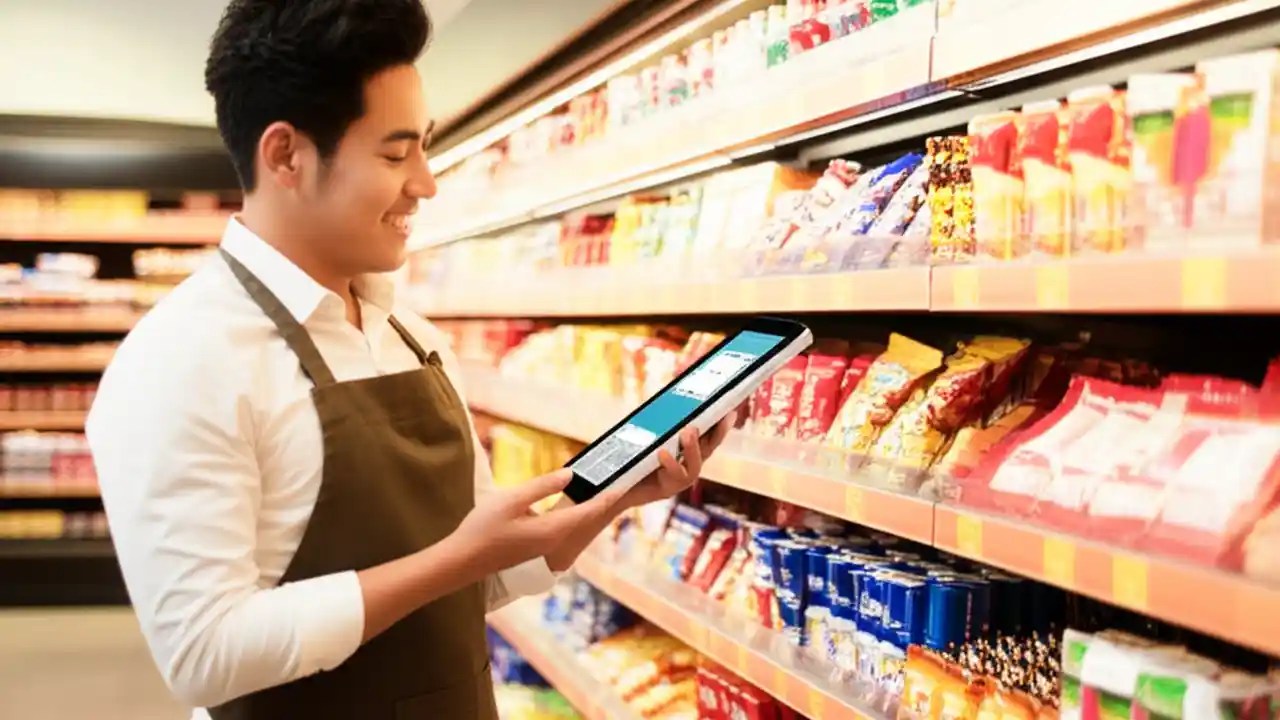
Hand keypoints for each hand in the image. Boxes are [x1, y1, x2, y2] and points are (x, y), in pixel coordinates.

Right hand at [449, 469, 623, 575]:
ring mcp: (549, 548)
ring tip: (608, 490)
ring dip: (594, 509)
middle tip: (625, 483)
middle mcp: (556, 541)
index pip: (589, 510)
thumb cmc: (483, 528)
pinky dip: (579, 516)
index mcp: (552, 529)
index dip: (608, 495)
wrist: (464, 560)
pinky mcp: (541, 549)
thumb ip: (542, 486)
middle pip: (590, 520)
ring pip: (580, 526)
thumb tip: (571, 475)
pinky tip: (580, 505)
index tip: (626, 481)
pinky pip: (569, 531)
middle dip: (607, 502)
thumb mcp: (512, 500)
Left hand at [618, 406, 741, 508]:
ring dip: (693, 448)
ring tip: (688, 432)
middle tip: (722, 416)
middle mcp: (688, 467)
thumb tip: (667, 394)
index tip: (730, 411)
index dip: (721, 425)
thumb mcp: (647, 436)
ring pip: (694, 467)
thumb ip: (659, 422)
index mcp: (686, 453)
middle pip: (708, 450)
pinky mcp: (666, 489)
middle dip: (717, 433)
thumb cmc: (633, 458)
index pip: (709, 437)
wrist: (614, 487)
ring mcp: (679, 480)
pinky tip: (662, 453)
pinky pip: (674, 477)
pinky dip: (671, 464)